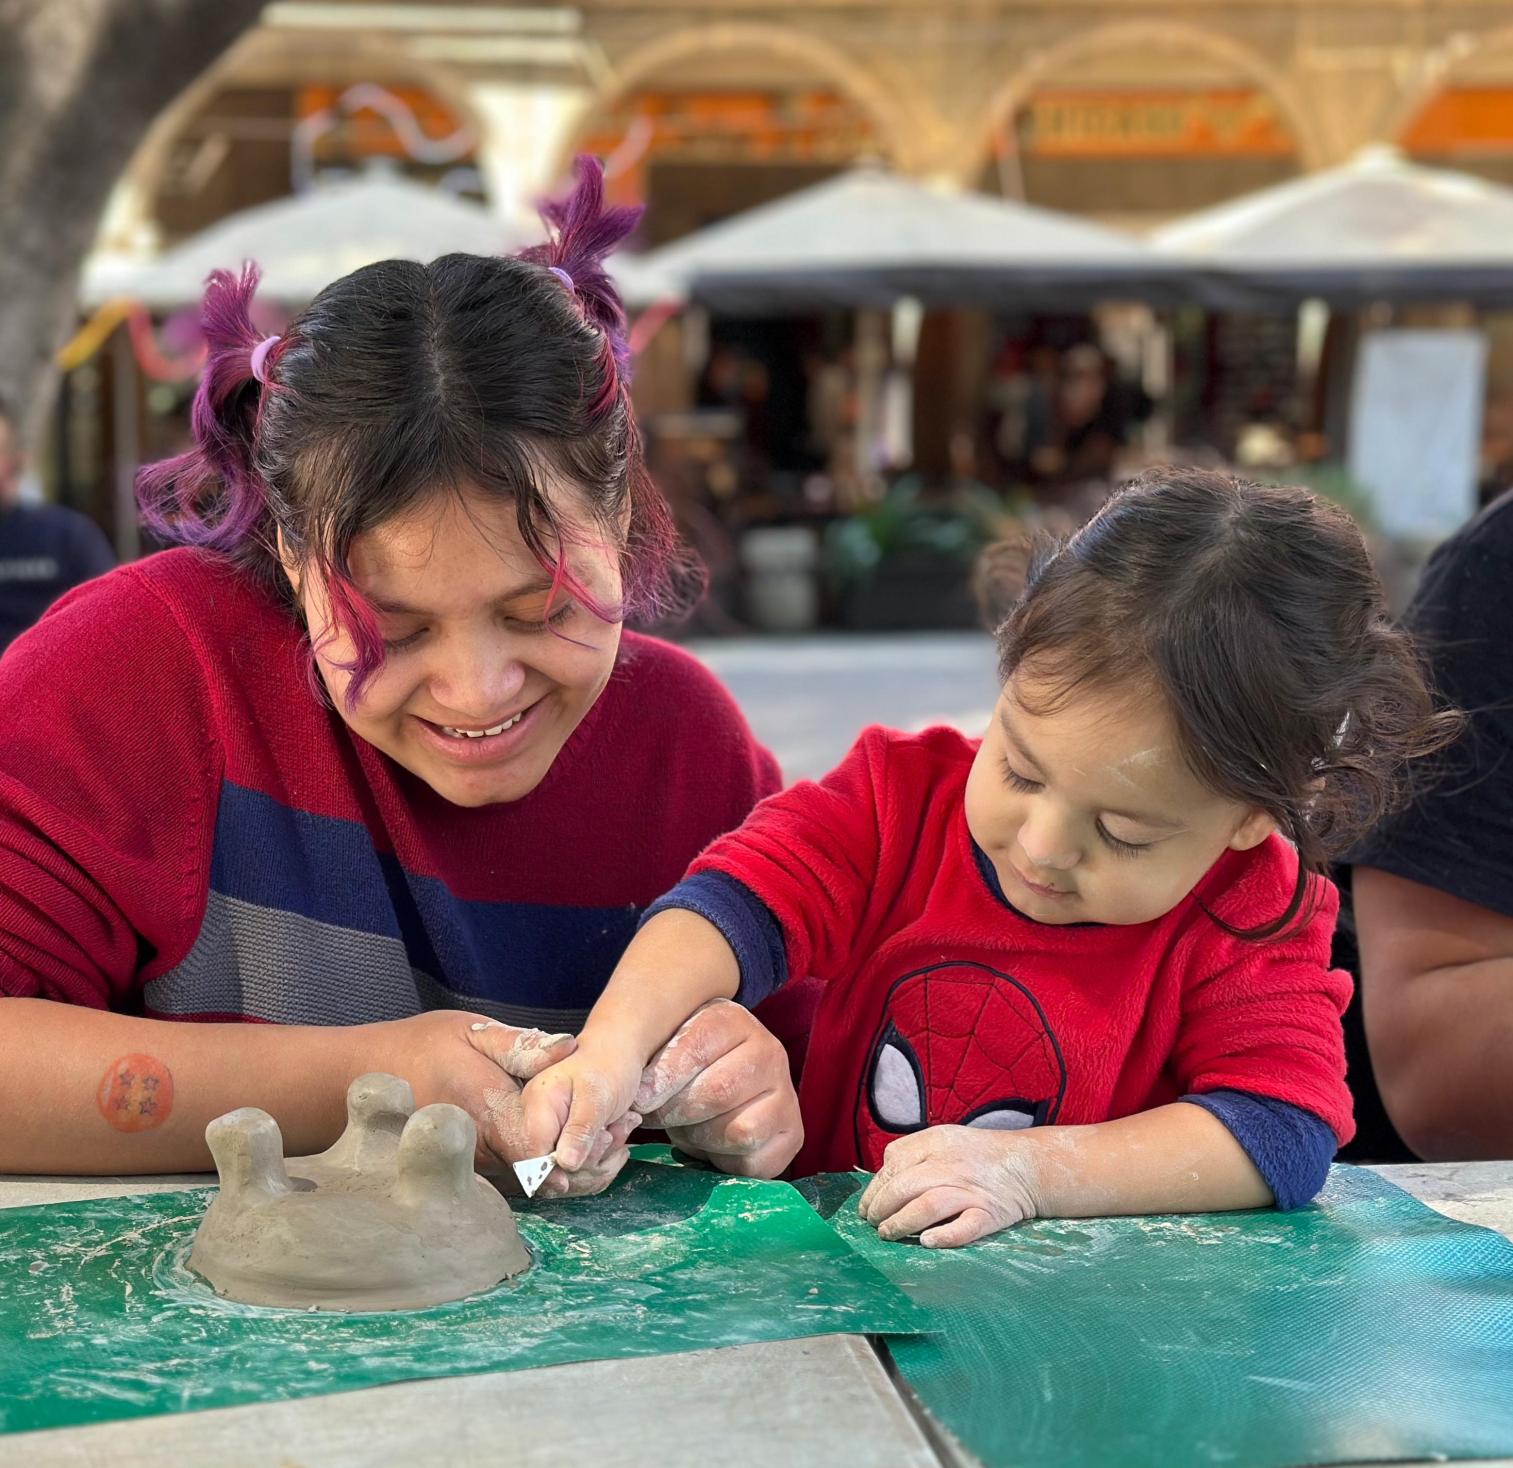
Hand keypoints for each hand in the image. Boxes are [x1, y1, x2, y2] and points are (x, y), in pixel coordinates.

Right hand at [366, 1010, 633, 1195]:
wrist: (368, 1080)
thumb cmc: (423, 1048)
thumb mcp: (473, 1033)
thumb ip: (522, 1047)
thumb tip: (571, 1051)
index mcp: (486, 1113)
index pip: (540, 1150)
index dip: (581, 1146)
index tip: (613, 1128)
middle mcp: (481, 1151)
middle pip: (545, 1173)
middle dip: (587, 1158)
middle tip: (624, 1133)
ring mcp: (474, 1168)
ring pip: (535, 1181)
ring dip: (574, 1165)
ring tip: (613, 1138)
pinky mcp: (471, 1174)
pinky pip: (519, 1181)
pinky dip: (553, 1170)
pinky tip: (577, 1147)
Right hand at [518, 1036, 644, 1193]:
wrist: (618, 1056)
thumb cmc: (609, 1067)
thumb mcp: (597, 1097)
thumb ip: (580, 1130)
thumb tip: (565, 1164)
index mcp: (537, 1104)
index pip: (532, 1152)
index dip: (551, 1170)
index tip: (576, 1171)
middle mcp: (539, 1120)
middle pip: (553, 1167)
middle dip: (588, 1159)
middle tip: (612, 1134)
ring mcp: (552, 1132)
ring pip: (571, 1171)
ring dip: (601, 1158)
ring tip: (618, 1130)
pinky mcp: (566, 1143)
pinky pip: (583, 1170)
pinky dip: (604, 1160)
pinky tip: (615, 1138)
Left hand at [635, 999, 802, 1178]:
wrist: (719, 1087)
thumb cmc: (683, 1069)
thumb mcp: (664, 1049)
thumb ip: (649, 1063)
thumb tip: (638, 1097)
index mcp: (734, 1022)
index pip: (699, 1046)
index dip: (665, 1076)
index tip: (640, 1097)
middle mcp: (769, 1053)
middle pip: (718, 1092)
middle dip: (677, 1112)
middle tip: (655, 1117)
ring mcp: (786, 1095)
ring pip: (739, 1131)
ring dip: (701, 1139)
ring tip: (688, 1128)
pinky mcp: (793, 1136)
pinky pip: (753, 1163)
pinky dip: (725, 1162)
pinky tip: (713, 1146)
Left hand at [857, 1125, 1042, 1247]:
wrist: (1028, 1164)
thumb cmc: (978, 1154)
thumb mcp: (943, 1138)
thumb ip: (912, 1152)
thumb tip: (880, 1178)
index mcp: (937, 1142)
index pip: (893, 1164)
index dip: (874, 1188)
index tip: (866, 1206)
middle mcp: (952, 1165)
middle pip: (904, 1186)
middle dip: (881, 1208)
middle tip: (873, 1223)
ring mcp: (971, 1191)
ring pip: (928, 1206)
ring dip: (901, 1223)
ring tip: (887, 1234)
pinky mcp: (989, 1215)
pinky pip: (965, 1228)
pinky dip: (944, 1237)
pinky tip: (926, 1242)